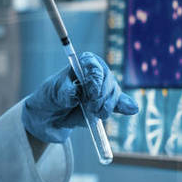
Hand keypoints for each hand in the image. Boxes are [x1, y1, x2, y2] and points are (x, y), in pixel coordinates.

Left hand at [22, 52, 138, 144]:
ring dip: (106, 107)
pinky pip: (120, 105)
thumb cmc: (51, 98)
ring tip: (94, 114)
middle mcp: (96, 74)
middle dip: (101, 96)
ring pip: (114, 95)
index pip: (94, 66)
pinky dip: (125, 107)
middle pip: (108, 81)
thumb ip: (65, 92)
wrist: (51, 117)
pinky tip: (130, 109)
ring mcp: (104, 90)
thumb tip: (75, 95)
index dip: (95, 79)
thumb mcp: (54, 93)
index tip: (92, 94)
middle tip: (91, 108)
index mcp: (83, 64)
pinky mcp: (108, 105)